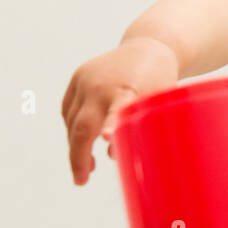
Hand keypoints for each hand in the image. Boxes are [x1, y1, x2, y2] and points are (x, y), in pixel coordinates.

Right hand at [61, 37, 178, 185]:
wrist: (148, 46)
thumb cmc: (158, 83)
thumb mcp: (157, 105)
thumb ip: (138, 128)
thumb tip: (113, 155)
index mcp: (129, 89)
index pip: (119, 108)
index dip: (113, 123)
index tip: (108, 137)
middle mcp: (102, 84)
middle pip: (84, 126)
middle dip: (79, 157)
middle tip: (81, 181)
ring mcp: (86, 79)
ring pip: (72, 122)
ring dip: (76, 146)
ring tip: (87, 168)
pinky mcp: (78, 76)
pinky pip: (68, 110)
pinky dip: (73, 129)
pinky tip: (82, 143)